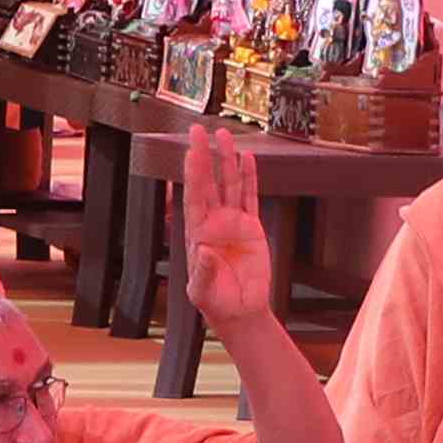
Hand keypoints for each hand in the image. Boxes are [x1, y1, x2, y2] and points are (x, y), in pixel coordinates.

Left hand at [176, 133, 281, 330]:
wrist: (240, 311)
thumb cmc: (216, 302)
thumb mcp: (203, 291)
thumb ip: (204, 272)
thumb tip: (205, 251)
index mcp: (197, 233)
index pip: (194, 196)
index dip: (193, 173)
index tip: (191, 151)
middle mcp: (213, 222)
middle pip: (209, 182)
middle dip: (204, 156)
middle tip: (199, 131)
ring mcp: (233, 223)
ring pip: (229, 184)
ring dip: (227, 160)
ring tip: (224, 136)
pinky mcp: (252, 228)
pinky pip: (250, 197)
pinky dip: (249, 178)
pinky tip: (247, 160)